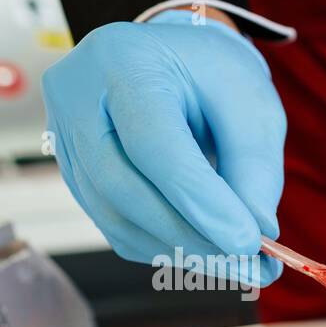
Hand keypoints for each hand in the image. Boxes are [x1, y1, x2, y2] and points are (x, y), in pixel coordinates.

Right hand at [41, 9, 285, 286]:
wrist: (174, 64)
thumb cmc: (215, 77)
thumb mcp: (251, 105)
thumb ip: (255, 168)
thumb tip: (257, 233)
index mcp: (124, 62)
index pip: (153, 143)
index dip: (200, 200)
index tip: (247, 243)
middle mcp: (78, 97)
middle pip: (122, 186)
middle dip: (189, 235)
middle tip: (248, 264)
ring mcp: (65, 137)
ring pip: (114, 215)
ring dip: (180, 249)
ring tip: (237, 263)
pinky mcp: (74, 172)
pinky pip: (114, 226)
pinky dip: (163, 246)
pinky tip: (204, 248)